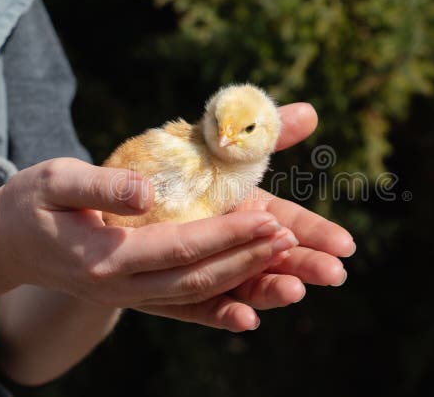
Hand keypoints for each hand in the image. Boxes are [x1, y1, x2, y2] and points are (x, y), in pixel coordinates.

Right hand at [0, 158, 299, 308]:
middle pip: (197, 280)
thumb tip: (150, 191)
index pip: (180, 247)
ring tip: (288, 268)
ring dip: (243, 284)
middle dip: (248, 261)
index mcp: (105, 255)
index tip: (270, 221)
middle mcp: (120, 285)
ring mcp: (128, 297)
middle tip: (292, 242)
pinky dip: (217, 313)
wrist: (4, 245)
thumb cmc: (30, 204)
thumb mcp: (55, 179)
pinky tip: (252, 313)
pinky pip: (181, 310)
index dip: (228, 237)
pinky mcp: (133, 297)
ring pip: (195, 298)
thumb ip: (101, 184)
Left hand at [135, 103, 354, 330]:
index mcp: (239, 206)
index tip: (344, 244)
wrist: (89, 198)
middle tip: (335, 273)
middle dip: (303, 264)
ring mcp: (199, 267)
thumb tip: (310, 113)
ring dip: (268, 289)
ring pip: (239, 283)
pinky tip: (246, 320)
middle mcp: (224, 241)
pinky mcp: (166, 291)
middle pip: (270, 257)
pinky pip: (197, 306)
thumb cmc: (152, 162)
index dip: (315, 232)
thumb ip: (259, 132)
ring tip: (295, 291)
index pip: (286, 221)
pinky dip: (221, 313)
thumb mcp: (207, 141)